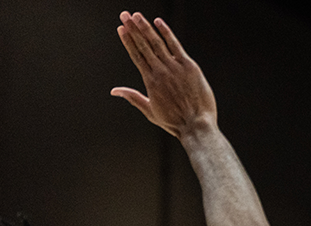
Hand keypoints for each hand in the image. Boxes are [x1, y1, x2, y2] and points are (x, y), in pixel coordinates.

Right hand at [111, 12, 217, 138]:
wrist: (196, 126)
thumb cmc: (174, 122)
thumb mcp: (149, 111)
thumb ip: (132, 97)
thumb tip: (114, 91)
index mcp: (150, 81)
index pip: (136, 55)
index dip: (127, 41)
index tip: (120, 29)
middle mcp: (160, 71)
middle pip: (143, 46)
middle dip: (132, 29)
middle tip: (124, 15)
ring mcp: (175, 67)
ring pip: (157, 43)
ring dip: (146, 28)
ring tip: (136, 16)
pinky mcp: (189, 66)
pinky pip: (176, 45)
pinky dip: (167, 33)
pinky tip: (158, 22)